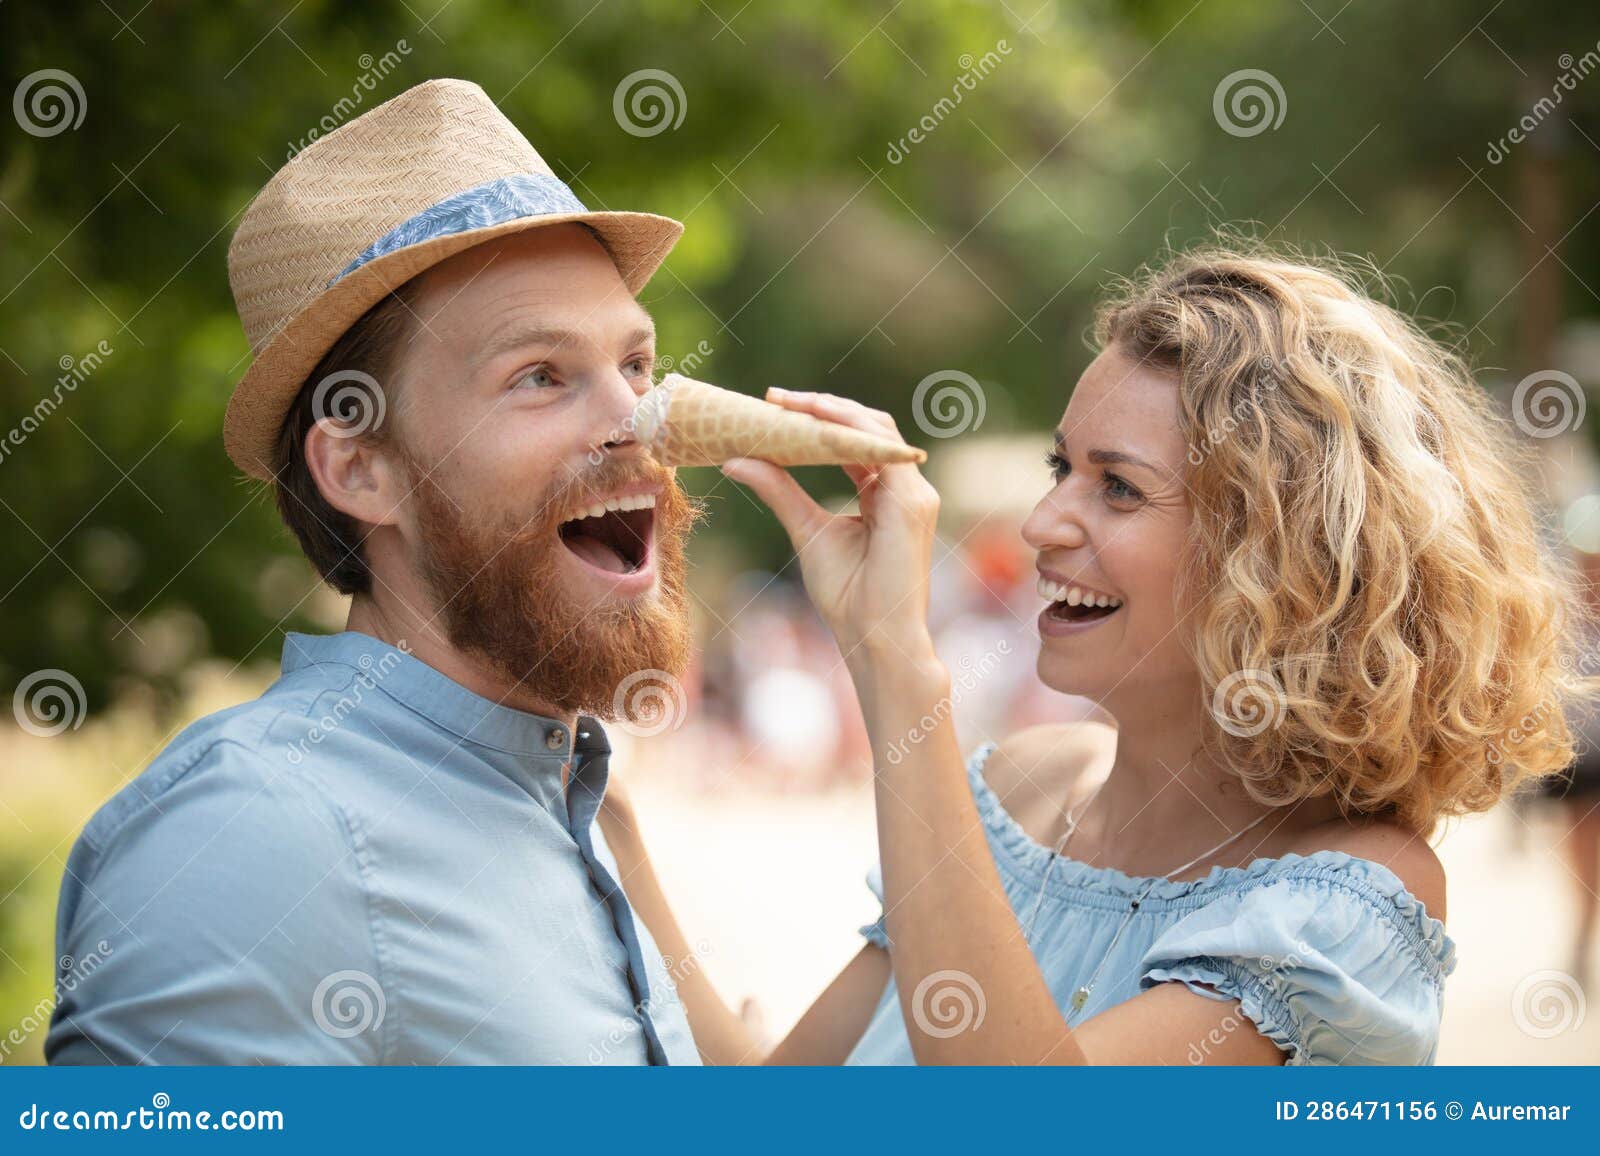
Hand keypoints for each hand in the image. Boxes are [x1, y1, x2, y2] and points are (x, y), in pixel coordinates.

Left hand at [720, 389, 939, 661]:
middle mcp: (904, 489)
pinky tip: (813, 422)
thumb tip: (736, 460)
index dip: (818, 420)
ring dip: (831, 411)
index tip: (774, 405)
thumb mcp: (807, 530)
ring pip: (875, 431)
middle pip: (867, 429)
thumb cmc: (848, 595)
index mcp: (885, 495)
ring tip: (787, 403)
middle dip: (822, 407)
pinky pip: (880, 451)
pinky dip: (847, 430)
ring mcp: (914, 494)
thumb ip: (779, 491)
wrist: (874, 638)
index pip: (855, 443)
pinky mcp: (913, 503)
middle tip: (774, 397)